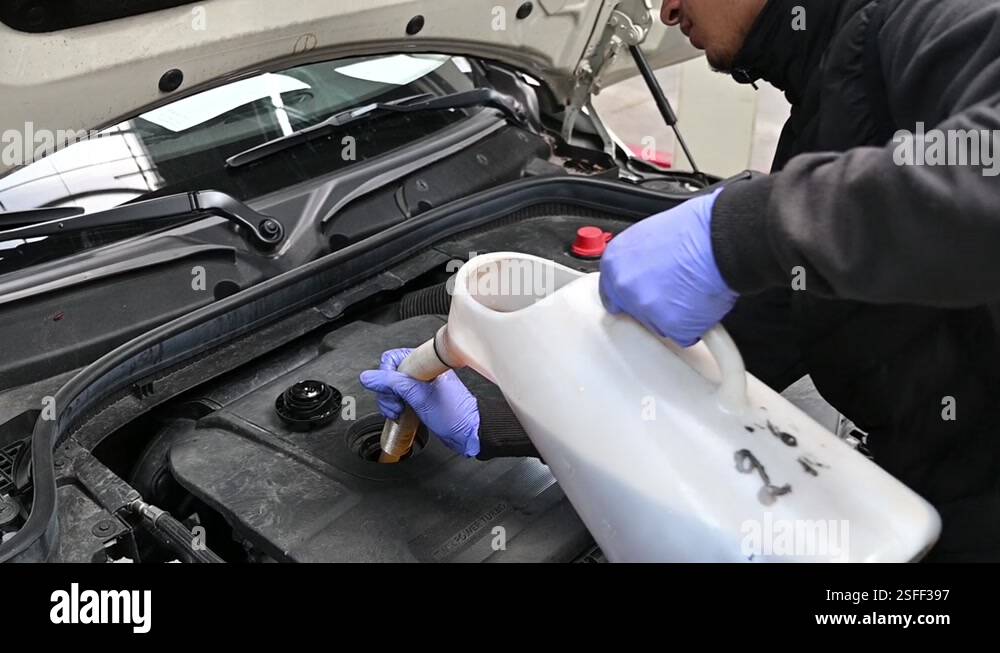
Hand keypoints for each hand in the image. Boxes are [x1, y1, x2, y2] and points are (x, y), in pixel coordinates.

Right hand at [359, 348, 480, 456]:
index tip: (390, 390)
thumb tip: (369, 377)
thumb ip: (392, 384)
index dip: (386, 375)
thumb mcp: (418, 396)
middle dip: (387, 392)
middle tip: (396, 405)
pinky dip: (396, 407)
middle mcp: (422, 372)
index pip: (392, 358)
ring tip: (399, 412)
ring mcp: (421, 386)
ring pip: (393, 389)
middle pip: (389, 375)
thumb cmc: (455, 414)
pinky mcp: (420, 399)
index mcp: (425, 362)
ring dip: (390, 402)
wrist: (470, 433)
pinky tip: (401, 415)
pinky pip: (400, 398)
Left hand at [599, 189, 737, 345]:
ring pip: (658, 325)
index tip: (640, 297)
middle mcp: (625, 286)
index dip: (629, 296)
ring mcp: (646, 307)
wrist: (721, 239)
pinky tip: (702, 301)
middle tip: (677, 289)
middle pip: (636, 312)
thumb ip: (637, 260)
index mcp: (615, 261)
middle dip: (654, 306)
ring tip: (692, 290)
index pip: (611, 293)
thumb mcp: (651, 236)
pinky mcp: (670, 325)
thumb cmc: (696, 231)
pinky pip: (683, 335)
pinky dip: (695, 325)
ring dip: (674, 316)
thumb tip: (640, 271)